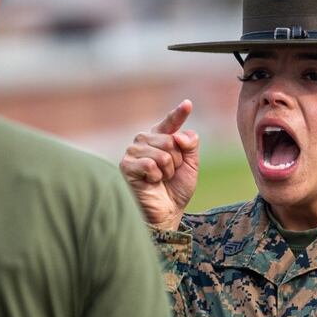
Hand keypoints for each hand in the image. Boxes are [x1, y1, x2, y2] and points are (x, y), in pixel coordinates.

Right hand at [119, 100, 199, 230]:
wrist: (166, 213)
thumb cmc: (175, 189)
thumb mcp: (191, 165)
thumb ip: (190, 145)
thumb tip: (180, 135)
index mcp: (160, 138)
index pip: (170, 122)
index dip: (178, 113)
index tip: (187, 104)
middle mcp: (144, 141)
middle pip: (170, 140)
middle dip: (177, 161)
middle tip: (169, 174)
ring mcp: (133, 151)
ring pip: (162, 153)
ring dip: (167, 171)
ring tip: (160, 179)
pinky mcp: (125, 165)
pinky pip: (150, 164)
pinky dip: (156, 177)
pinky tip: (150, 182)